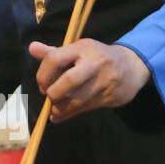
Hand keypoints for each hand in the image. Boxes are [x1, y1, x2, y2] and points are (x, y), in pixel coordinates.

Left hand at [30, 39, 150, 122]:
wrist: (132, 66)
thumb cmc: (97, 56)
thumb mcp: (78, 49)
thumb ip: (54, 52)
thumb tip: (32, 48)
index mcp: (83, 48)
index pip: (56, 59)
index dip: (43, 74)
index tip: (41, 84)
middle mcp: (95, 64)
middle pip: (69, 81)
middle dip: (54, 92)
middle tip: (49, 95)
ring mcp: (105, 81)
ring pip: (78, 99)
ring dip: (60, 107)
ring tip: (53, 108)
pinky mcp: (111, 96)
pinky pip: (86, 108)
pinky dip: (69, 114)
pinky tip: (59, 116)